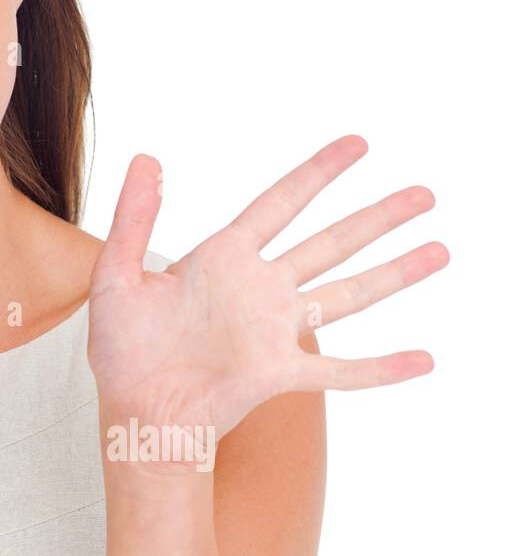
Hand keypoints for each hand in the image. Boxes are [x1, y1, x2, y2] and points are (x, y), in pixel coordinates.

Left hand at [87, 135, 447, 472]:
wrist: (133, 411)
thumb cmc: (122, 349)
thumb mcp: (116, 276)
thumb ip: (133, 218)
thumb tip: (146, 158)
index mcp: (222, 259)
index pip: (280, 204)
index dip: (318, 173)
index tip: (359, 144)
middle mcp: (258, 290)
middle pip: (330, 243)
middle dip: (377, 218)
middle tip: (424, 194)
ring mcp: (273, 331)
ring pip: (347, 295)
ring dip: (394, 275)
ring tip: (439, 251)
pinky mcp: (277, 373)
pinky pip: (340, 371)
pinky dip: (381, 367)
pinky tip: (423, 359)